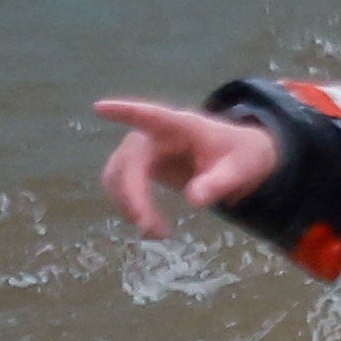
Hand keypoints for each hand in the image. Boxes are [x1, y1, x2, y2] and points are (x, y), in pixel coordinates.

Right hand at [93, 98, 277, 234]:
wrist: (240, 161)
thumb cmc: (241, 156)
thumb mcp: (241, 169)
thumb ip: (219, 183)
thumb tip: (194, 200)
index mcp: (182, 126)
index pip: (150, 115)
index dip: (125, 111)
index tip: (99, 107)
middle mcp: (156, 135)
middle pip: (130, 160)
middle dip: (132, 194)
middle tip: (148, 227)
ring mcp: (145, 150)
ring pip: (118, 174)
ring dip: (128, 204)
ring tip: (156, 233)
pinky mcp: (141, 167)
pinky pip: (121, 184)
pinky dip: (129, 206)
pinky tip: (149, 227)